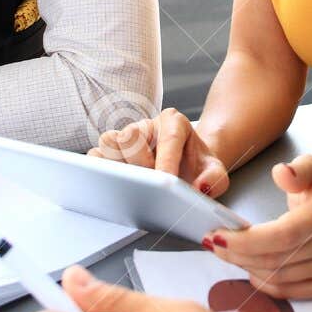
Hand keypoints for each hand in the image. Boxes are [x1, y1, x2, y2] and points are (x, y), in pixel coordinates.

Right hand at [87, 107, 229, 197]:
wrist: (188, 165)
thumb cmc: (198, 166)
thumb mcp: (215, 172)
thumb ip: (215, 179)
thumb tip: (199, 189)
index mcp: (174, 122)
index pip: (168, 138)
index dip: (166, 162)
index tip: (167, 183)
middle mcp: (147, 126)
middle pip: (131, 136)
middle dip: (139, 164)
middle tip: (149, 184)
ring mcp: (126, 136)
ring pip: (108, 142)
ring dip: (116, 167)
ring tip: (130, 184)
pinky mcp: (111, 151)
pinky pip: (95, 155)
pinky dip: (100, 170)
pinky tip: (112, 185)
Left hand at [206, 156, 311, 298]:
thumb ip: (298, 168)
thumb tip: (282, 173)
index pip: (283, 234)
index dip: (246, 240)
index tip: (218, 235)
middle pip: (275, 258)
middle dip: (237, 253)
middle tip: (214, 243)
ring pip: (277, 276)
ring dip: (245, 266)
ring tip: (228, 252)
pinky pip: (286, 291)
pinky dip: (261, 281)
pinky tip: (249, 266)